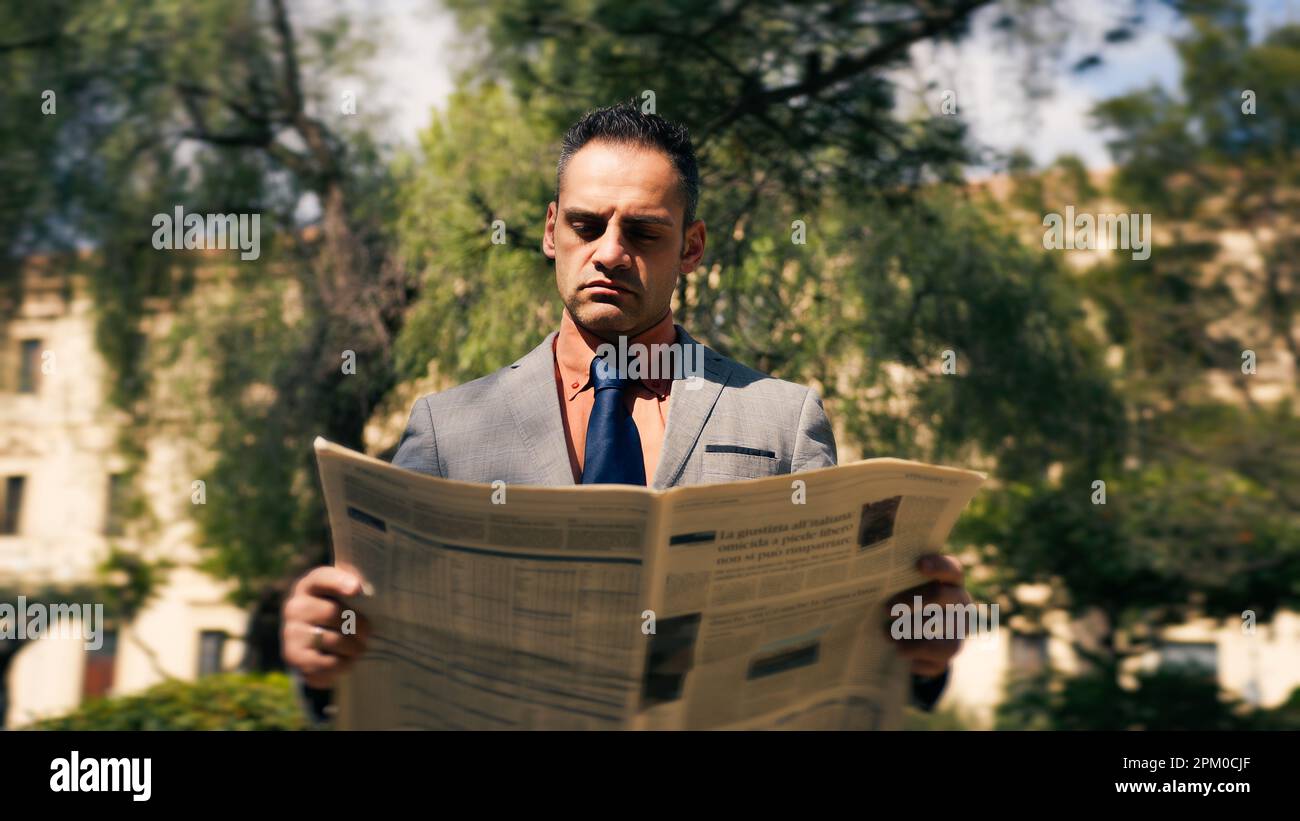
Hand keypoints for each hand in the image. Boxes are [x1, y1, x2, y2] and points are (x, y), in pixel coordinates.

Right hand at [282, 566, 371, 688]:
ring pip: (334, 640)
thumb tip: (367, 586)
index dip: (339, 582)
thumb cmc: (343, 612)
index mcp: (311, 584)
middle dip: (359, 625)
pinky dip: (343, 665)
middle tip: (368, 633)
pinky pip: (326, 664)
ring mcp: (291, 632)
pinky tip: (345, 660)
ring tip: (359, 648)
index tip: (356, 588)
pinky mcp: (293, 657)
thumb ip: (357, 586)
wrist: (318, 644)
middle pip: (333, 613)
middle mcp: (295, 606)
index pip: (322, 578)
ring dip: (354, 647)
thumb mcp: (349, 595)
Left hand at [886, 553, 970, 677]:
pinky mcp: (947, 656)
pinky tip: (900, 653)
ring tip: (889, 635)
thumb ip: (897, 578)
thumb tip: (872, 573)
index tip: (919, 565)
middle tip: (887, 608)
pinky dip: (917, 659)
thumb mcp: (904, 587)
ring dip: (913, 635)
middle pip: (944, 596)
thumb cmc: (905, 601)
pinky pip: (937, 661)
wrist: (914, 635)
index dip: (939, 566)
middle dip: (914, 601)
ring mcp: (958, 633)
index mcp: (950, 583)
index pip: (953, 570)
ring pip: (944, 634)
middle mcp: (960, 606)